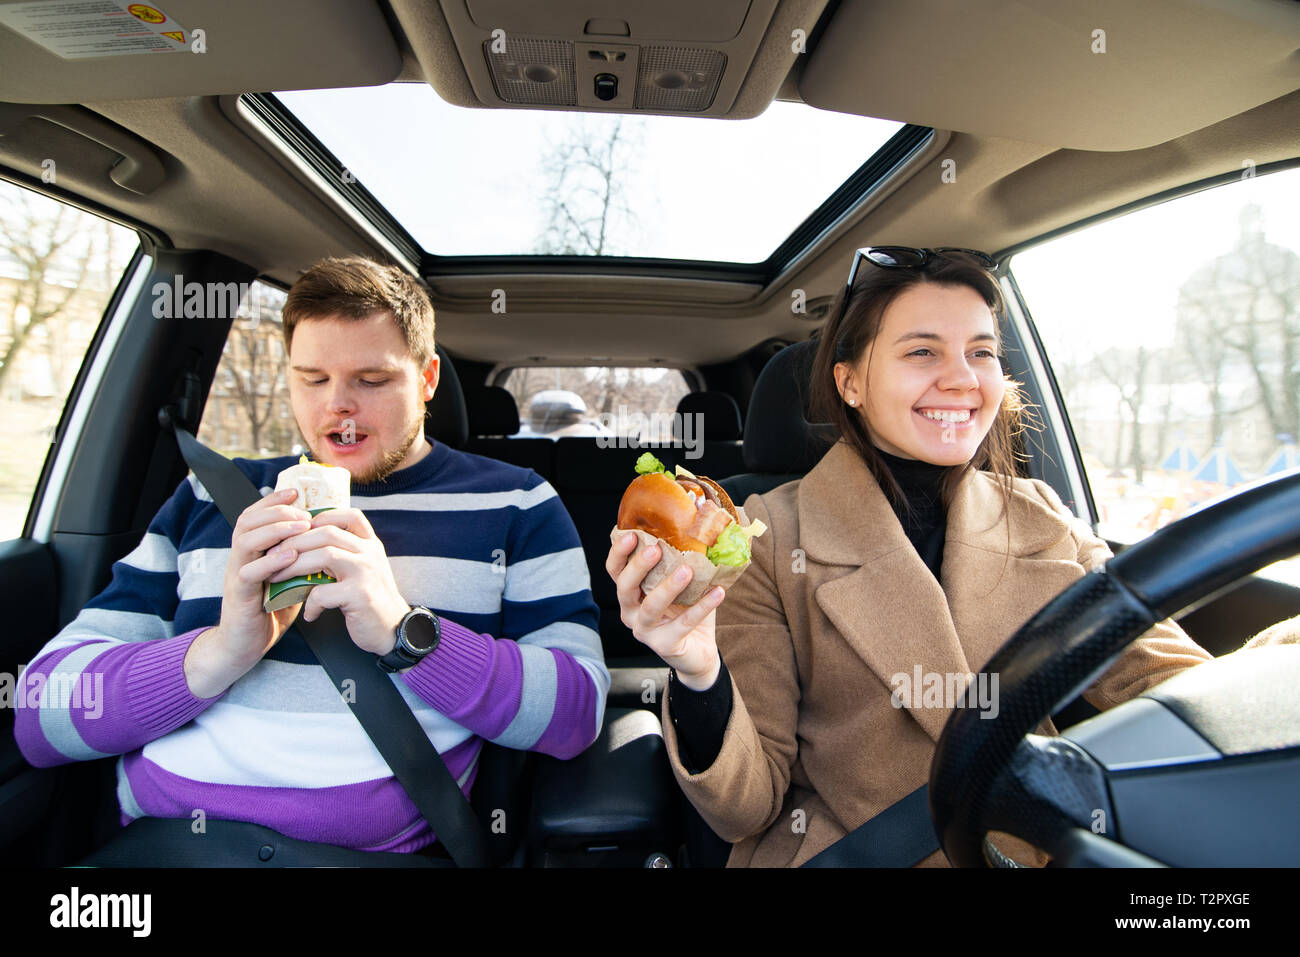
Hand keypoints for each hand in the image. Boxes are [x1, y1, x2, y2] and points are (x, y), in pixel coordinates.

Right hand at [185, 488, 313, 696]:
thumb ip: (299, 558)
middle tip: (303, 512)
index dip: (273, 501)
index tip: (296, 491)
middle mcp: (240, 558)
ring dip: (274, 530)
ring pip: (245, 541)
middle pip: (247, 521)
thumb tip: (327, 539)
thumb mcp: (287, 577)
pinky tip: (291, 555)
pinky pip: (248, 572)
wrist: (245, 645)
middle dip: (276, 511)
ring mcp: (236, 575)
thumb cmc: (269, 609)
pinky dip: (270, 561)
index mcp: (250, 551)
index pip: (255, 515)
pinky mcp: (238, 595)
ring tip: (300, 526)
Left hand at [268, 506, 408, 655]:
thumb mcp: (363, 568)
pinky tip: (309, 614)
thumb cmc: (370, 599)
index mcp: (370, 544)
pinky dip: (311, 604)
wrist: (393, 629)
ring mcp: (366, 572)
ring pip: (323, 555)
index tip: (298, 530)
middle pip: (327, 533)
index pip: (349, 515)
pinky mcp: (360, 595)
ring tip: (278, 578)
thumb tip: (305, 542)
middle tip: (272, 555)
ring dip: (294, 566)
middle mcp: (370, 553)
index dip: (322, 517)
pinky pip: (324, 592)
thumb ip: (345, 553)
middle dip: (294, 542)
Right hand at [606, 532, 724, 690]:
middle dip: (638, 566)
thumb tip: (700, 526)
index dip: (619, 553)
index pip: (615, 571)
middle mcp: (630, 612)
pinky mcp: (664, 645)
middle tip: (656, 549)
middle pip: (625, 587)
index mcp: (630, 593)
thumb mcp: (681, 584)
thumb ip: (681, 560)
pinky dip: (702, 606)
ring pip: (651, 606)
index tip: (631, 534)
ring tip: (687, 570)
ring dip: (668, 587)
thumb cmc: (686, 611)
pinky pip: (683, 623)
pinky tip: (718, 592)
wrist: (698, 651)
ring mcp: (644, 630)